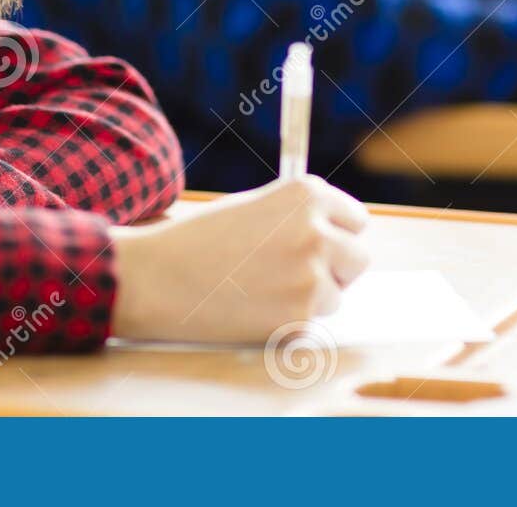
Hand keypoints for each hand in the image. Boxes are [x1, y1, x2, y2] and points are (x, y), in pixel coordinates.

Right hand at [108, 176, 369, 343]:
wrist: (158, 277)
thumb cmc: (199, 239)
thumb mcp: (255, 207)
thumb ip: (299, 218)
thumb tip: (336, 239)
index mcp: (307, 195)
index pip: (356, 220)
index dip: (335, 234)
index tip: (319, 243)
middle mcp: (317, 232)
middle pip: (358, 258)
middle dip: (335, 268)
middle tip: (297, 273)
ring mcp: (311, 278)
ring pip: (335, 295)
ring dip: (309, 297)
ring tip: (261, 289)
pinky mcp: (298, 318)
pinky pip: (309, 322)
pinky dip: (287, 320)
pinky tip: (252, 308)